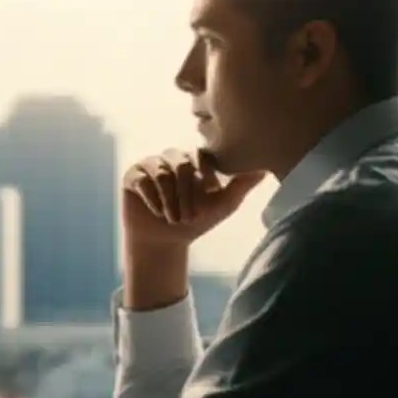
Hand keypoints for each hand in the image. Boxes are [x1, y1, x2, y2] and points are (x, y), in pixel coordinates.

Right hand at [122, 148, 265, 248]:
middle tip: (190, 217)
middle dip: (187, 194)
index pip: (200, 156)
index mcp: (194, 159)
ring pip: (162, 173)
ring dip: (170, 200)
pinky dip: (153, 199)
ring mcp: (151, 164)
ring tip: (174, 219)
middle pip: (180, 164)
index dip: (204, 176)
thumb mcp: (224, 204)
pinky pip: (143, 180)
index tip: (209, 196)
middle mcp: (172, 157)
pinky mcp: (132, 176)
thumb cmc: (195, 221)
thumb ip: (242, 184)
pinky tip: (157, 213)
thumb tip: (265, 168)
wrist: (164, 241)